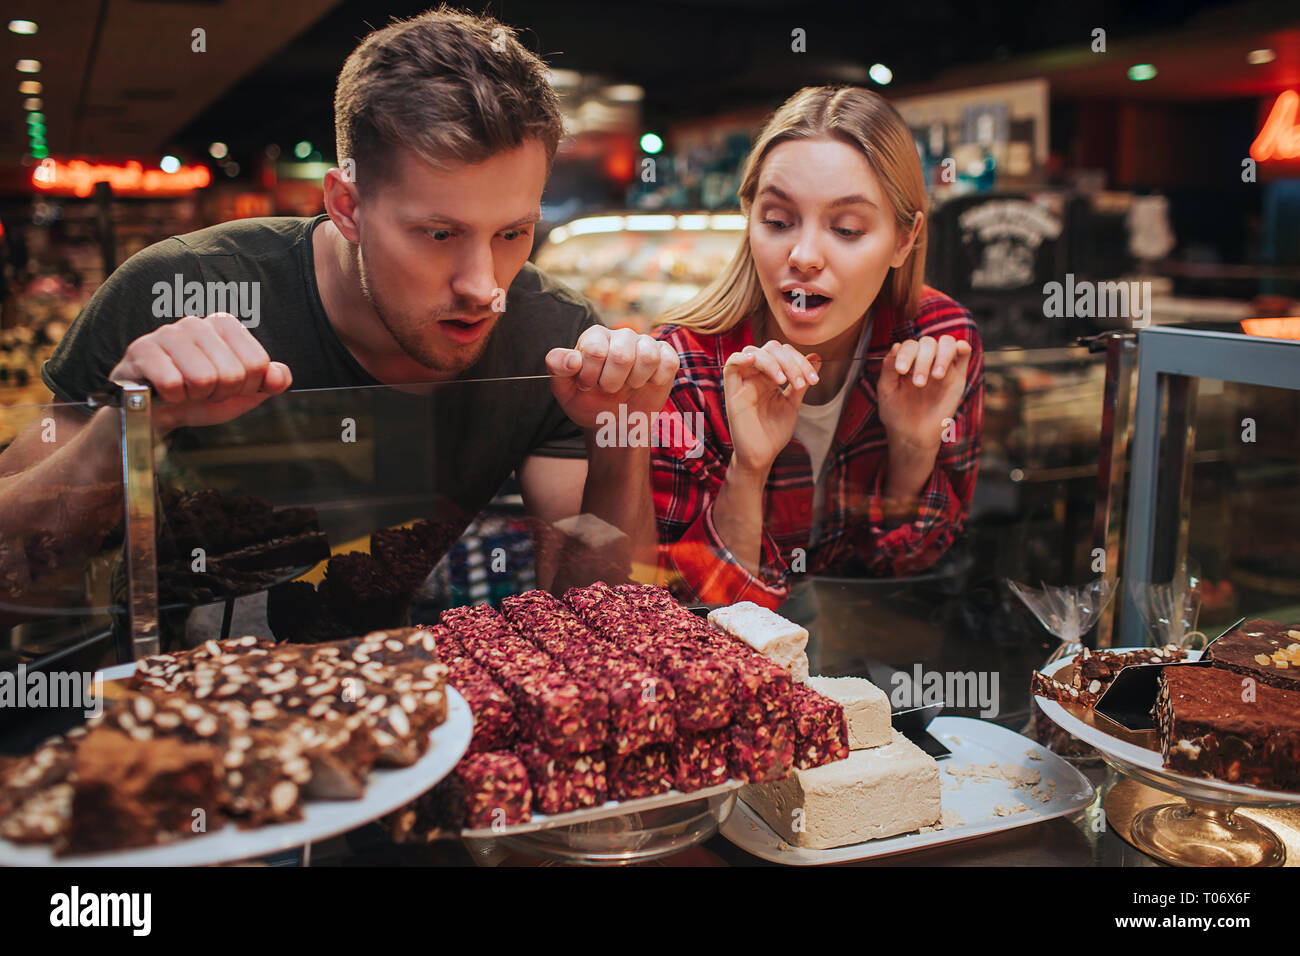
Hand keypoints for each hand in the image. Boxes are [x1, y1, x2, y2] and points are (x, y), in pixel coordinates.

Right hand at [108, 313, 291, 432]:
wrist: (155, 412)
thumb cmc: (201, 397)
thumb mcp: (242, 393)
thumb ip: (270, 382)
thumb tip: (278, 377)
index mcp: (225, 326)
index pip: (258, 364)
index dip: (246, 387)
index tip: (229, 387)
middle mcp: (198, 323)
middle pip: (232, 374)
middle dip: (219, 394)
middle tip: (203, 391)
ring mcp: (168, 333)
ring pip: (202, 378)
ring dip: (195, 396)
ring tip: (185, 390)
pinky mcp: (141, 350)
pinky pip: (172, 384)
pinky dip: (172, 398)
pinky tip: (165, 392)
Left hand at [545, 326, 678, 431]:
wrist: (615, 424)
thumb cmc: (589, 403)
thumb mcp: (565, 391)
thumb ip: (558, 369)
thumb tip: (571, 360)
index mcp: (595, 337)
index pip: (595, 350)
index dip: (591, 376)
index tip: (588, 386)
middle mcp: (620, 335)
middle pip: (622, 354)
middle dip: (613, 382)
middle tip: (609, 389)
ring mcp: (645, 344)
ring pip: (648, 357)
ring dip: (635, 381)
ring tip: (628, 386)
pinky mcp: (666, 356)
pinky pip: (668, 363)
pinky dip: (657, 380)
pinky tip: (647, 384)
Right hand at [722, 340, 820, 474]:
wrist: (762, 456)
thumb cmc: (774, 432)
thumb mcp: (793, 402)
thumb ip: (802, 380)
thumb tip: (817, 357)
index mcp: (769, 377)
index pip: (784, 353)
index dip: (801, 361)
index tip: (815, 380)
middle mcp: (756, 376)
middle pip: (771, 348)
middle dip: (791, 361)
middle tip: (802, 383)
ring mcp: (743, 382)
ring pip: (754, 352)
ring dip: (774, 362)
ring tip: (785, 382)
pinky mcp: (732, 392)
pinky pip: (731, 365)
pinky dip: (742, 358)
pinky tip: (756, 362)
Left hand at [877, 335, 971, 455]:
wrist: (912, 435)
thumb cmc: (896, 412)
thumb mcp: (887, 389)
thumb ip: (889, 367)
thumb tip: (897, 345)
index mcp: (907, 361)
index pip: (910, 345)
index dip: (906, 353)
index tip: (901, 371)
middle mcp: (925, 360)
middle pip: (928, 343)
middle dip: (923, 360)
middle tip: (918, 384)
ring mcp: (942, 367)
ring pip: (947, 344)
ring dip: (942, 355)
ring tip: (936, 376)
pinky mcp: (957, 377)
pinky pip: (965, 355)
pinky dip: (963, 347)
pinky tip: (960, 348)